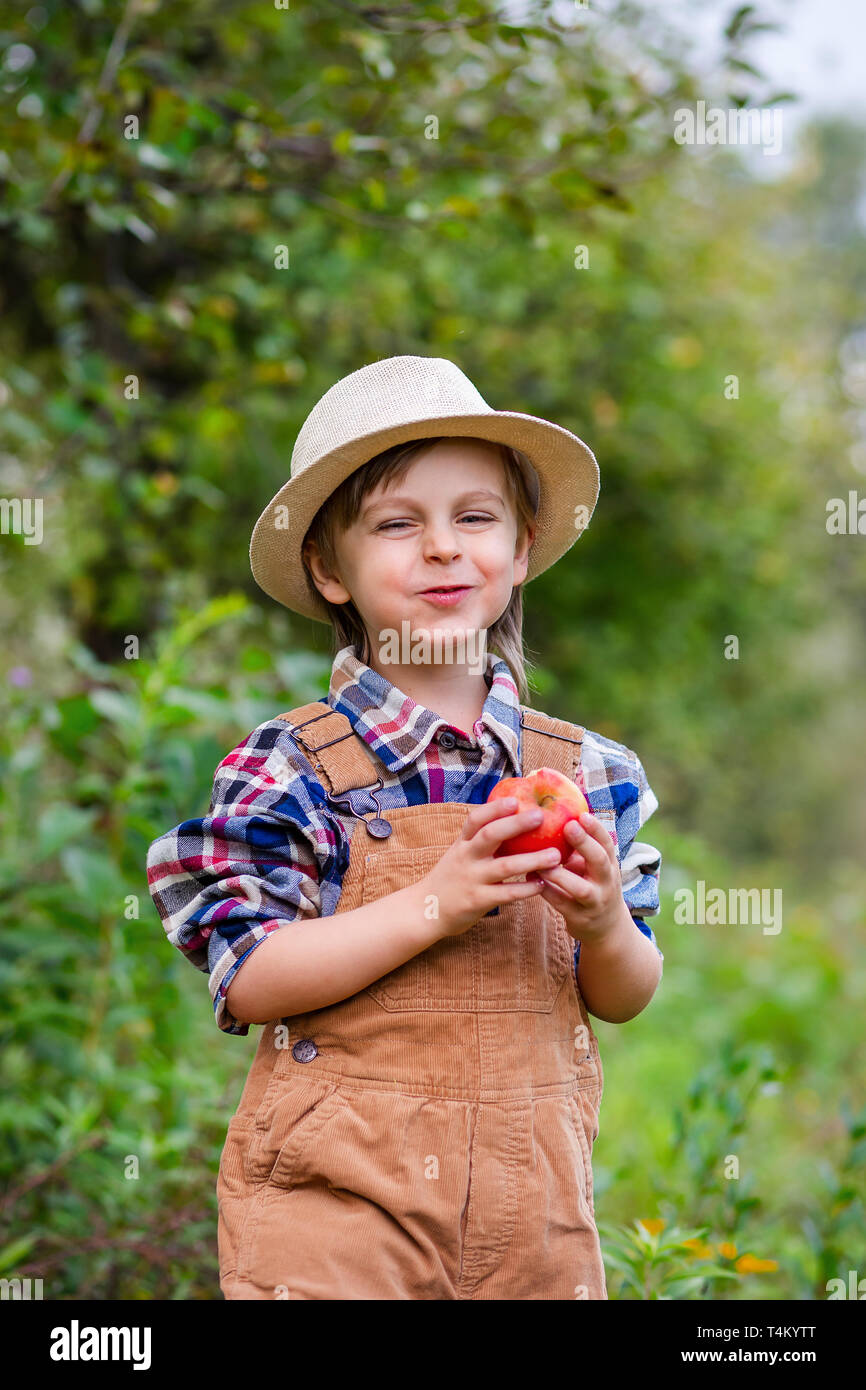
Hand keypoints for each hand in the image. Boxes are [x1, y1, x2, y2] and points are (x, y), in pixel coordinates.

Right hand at [421, 797, 563, 937]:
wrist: (426, 910)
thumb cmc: (451, 878)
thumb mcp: (459, 854)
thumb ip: (479, 840)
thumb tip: (511, 820)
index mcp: (462, 844)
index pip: (475, 819)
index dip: (494, 808)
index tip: (515, 799)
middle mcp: (466, 857)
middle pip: (490, 836)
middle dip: (516, 824)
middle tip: (540, 817)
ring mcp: (472, 879)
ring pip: (504, 867)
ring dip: (532, 860)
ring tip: (555, 855)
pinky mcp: (477, 901)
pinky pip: (506, 894)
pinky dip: (526, 889)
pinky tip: (542, 884)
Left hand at [530, 813, 625, 944]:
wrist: (606, 927)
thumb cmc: (592, 885)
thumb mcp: (593, 866)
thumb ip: (578, 848)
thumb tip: (552, 815)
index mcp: (609, 864)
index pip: (607, 843)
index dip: (596, 828)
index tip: (582, 814)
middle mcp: (606, 882)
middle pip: (600, 861)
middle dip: (585, 844)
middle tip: (568, 827)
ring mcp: (594, 901)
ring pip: (581, 888)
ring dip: (560, 874)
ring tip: (542, 862)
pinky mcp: (579, 918)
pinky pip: (562, 904)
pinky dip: (547, 891)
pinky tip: (533, 879)